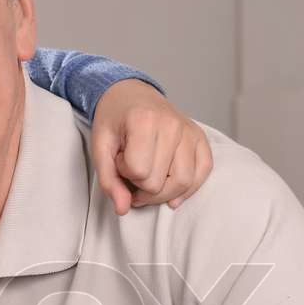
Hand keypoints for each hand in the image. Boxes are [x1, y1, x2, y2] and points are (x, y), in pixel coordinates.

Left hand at [90, 80, 212, 213]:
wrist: (130, 95)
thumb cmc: (114, 121)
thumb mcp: (100, 147)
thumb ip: (108, 180)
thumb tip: (123, 209)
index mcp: (144, 121)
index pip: (139, 172)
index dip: (124, 173)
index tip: (120, 159)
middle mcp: (172, 125)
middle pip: (159, 182)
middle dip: (140, 186)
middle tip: (131, 170)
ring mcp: (189, 131)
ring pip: (183, 182)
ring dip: (162, 193)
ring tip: (148, 180)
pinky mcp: (200, 138)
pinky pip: (203, 172)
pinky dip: (188, 188)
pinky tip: (172, 192)